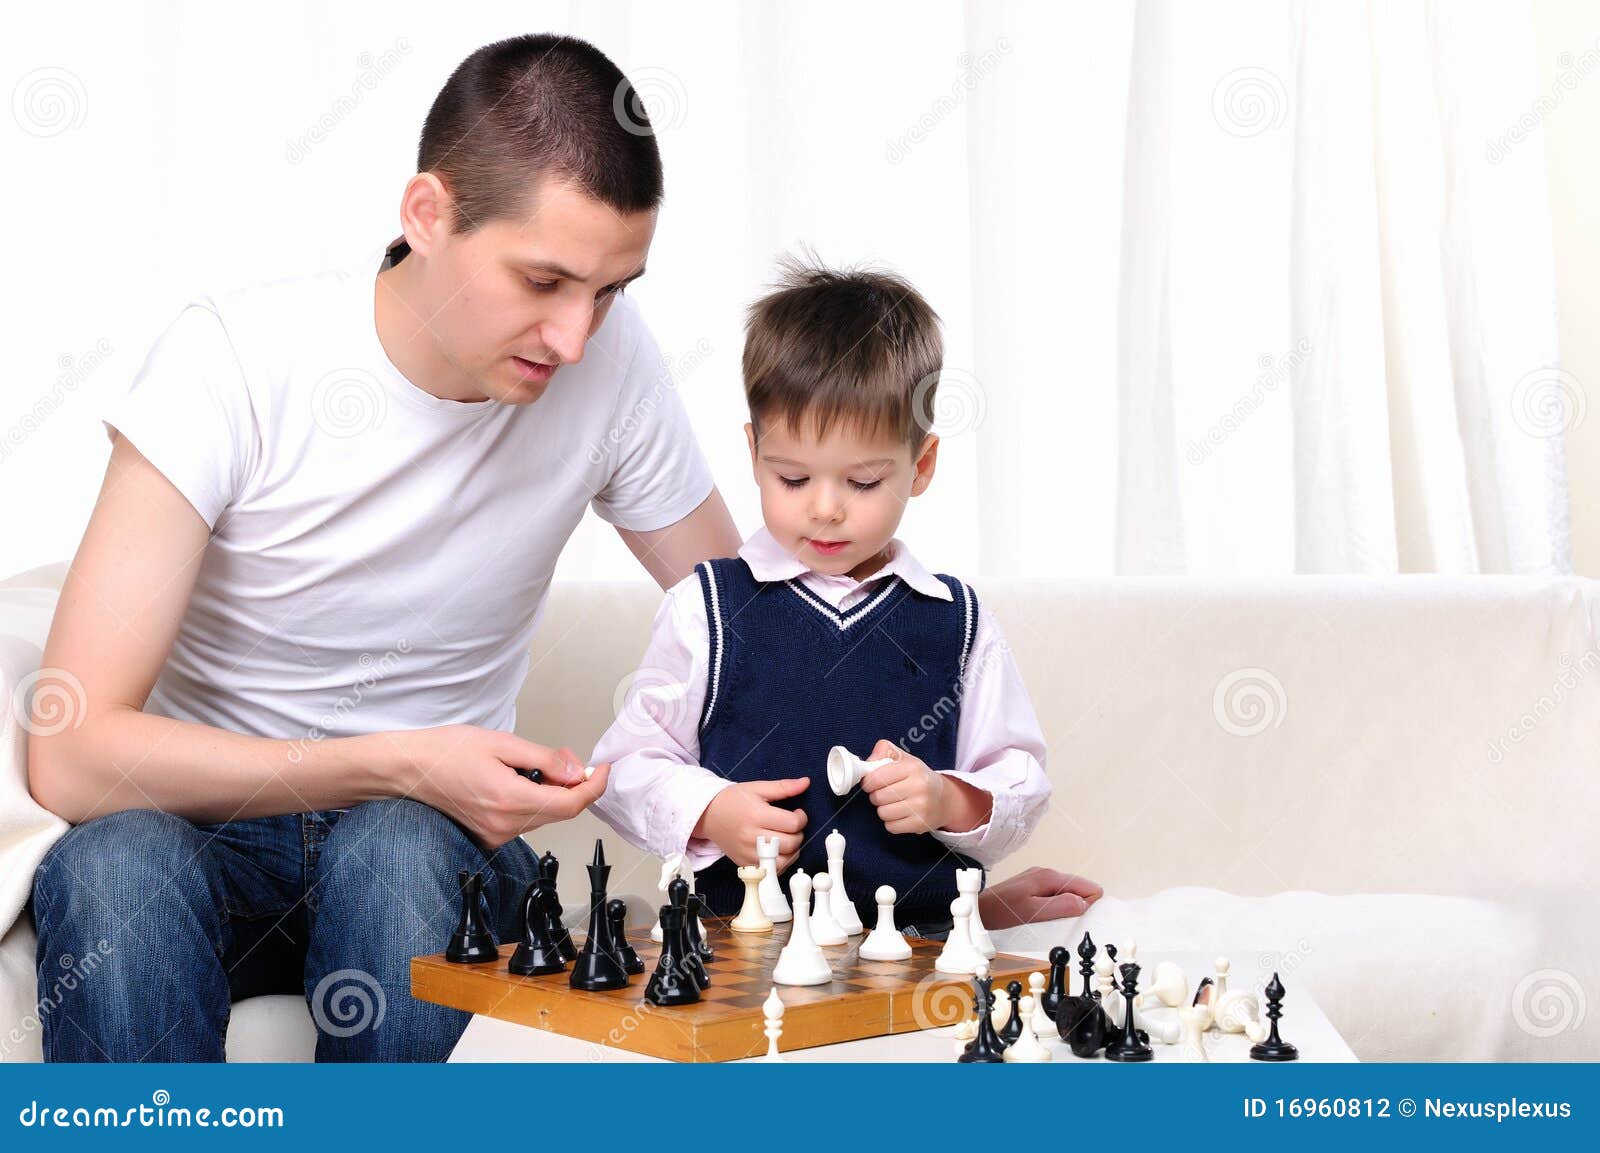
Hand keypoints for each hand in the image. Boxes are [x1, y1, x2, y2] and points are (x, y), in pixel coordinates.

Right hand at [383, 725, 610, 850]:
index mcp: (509, 800)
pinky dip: (533, 799)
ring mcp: (496, 835)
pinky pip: (526, 819)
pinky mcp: (490, 835)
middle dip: (573, 784)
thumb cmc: (446, 752)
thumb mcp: (502, 743)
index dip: (595, 786)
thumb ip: (545, 759)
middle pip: (561, 811)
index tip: (603, 769)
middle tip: (563, 757)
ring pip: (544, 815)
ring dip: (551, 790)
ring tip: (527, 765)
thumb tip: (577, 770)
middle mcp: (504, 825)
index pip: (572, 804)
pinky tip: (516, 780)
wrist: (408, 769)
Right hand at [692, 777, 809, 869]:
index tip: (797, 814)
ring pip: (782, 862)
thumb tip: (806, 782)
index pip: (792, 823)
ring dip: (792, 852)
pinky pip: (770, 871)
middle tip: (792, 827)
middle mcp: (752, 836)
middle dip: (798, 834)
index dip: (801, 818)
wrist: (708, 815)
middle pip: (790, 843)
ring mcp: (748, 853)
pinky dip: (779, 863)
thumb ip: (783, 787)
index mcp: (757, 815)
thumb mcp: (757, 788)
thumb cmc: (732, 800)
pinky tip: (778, 851)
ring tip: (787, 840)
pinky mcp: (745, 863)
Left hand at [859, 740, 990, 834]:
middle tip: (886, 793)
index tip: (873, 782)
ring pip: (883, 813)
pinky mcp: (920, 824)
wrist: (943, 799)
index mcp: (912, 767)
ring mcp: (921, 807)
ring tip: (894, 804)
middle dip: (876, 796)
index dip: (869, 782)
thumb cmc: (917, 777)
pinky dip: (892, 822)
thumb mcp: (903, 758)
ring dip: (884, 810)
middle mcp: (919, 786)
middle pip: (878, 797)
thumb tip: (867, 765)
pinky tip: (901, 814)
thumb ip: (883, 752)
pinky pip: (891, 827)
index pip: (876, 778)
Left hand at [976, 867, 1104, 928]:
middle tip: (1061, 920)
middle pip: (1078, 888)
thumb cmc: (1003, 911)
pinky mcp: (1035, 886)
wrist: (981, 909)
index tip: (1079, 918)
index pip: (1086, 885)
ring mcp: (1040, 879)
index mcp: (1049, 877)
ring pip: (1068, 893)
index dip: (1089, 903)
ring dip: (1066, 908)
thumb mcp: (1033, 912)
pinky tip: (1044, 916)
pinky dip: (1056, 907)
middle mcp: (1047, 874)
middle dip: (1078, 905)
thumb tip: (1084, 903)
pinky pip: (1056, 895)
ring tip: (1050, 920)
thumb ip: (1060, 906)